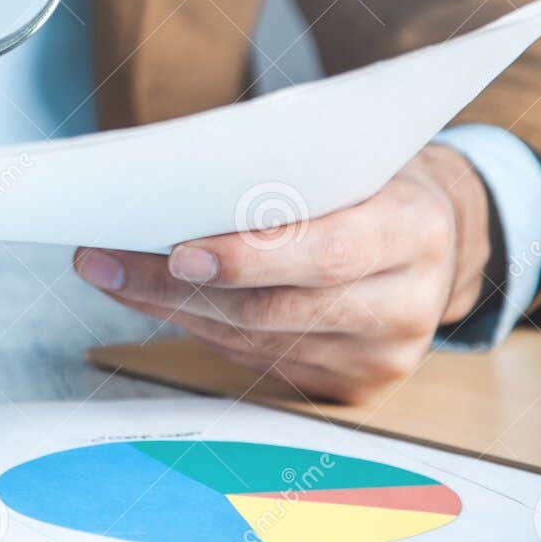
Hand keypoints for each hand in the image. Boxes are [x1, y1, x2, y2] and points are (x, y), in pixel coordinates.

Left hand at [74, 145, 493, 401]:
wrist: (436, 236)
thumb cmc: (372, 182)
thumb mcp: (349, 157)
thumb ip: (285, 174)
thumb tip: (174, 185)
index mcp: (414, 230)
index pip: (327, 253)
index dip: (250, 258)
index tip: (178, 253)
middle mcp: (407, 303)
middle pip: (275, 309)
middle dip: (177, 287)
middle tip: (104, 262)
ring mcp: (383, 354)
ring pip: (255, 342)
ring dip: (172, 309)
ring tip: (108, 273)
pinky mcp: (356, 384)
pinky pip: (259, 361)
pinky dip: (202, 328)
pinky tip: (156, 298)